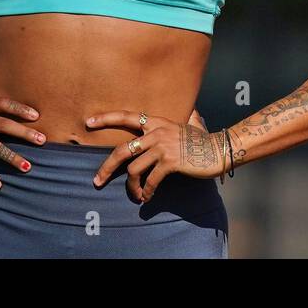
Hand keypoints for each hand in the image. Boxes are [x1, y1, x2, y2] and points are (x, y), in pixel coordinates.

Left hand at [86, 110, 226, 202]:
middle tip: (97, 181)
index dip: (106, 118)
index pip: (127, 117)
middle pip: (122, 150)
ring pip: (134, 169)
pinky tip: (147, 198)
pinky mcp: (170, 162)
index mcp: (157, 122)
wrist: (219, 150)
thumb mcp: (191, 123)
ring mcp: (163, 147)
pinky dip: (146, 191)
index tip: (88, 123)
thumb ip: (185, 117)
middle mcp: (157, 132)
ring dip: (132, 187)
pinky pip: (150, 180)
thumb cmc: (203, 140)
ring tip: (136, 195)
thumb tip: (190, 109)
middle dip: (107, 167)